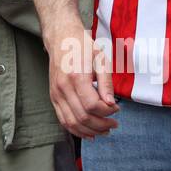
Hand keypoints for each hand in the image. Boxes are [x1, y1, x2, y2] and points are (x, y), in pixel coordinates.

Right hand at [46, 21, 117, 138]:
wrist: (60, 38)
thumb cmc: (83, 46)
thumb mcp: (100, 58)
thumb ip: (106, 82)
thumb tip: (110, 103)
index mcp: (76, 76)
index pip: (93, 105)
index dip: (108, 112)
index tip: (117, 108)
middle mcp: (63, 87)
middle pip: (83, 117)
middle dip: (102, 125)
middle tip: (114, 123)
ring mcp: (56, 93)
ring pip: (72, 122)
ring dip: (90, 131)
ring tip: (104, 131)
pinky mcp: (53, 97)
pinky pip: (63, 120)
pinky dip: (76, 130)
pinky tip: (89, 132)